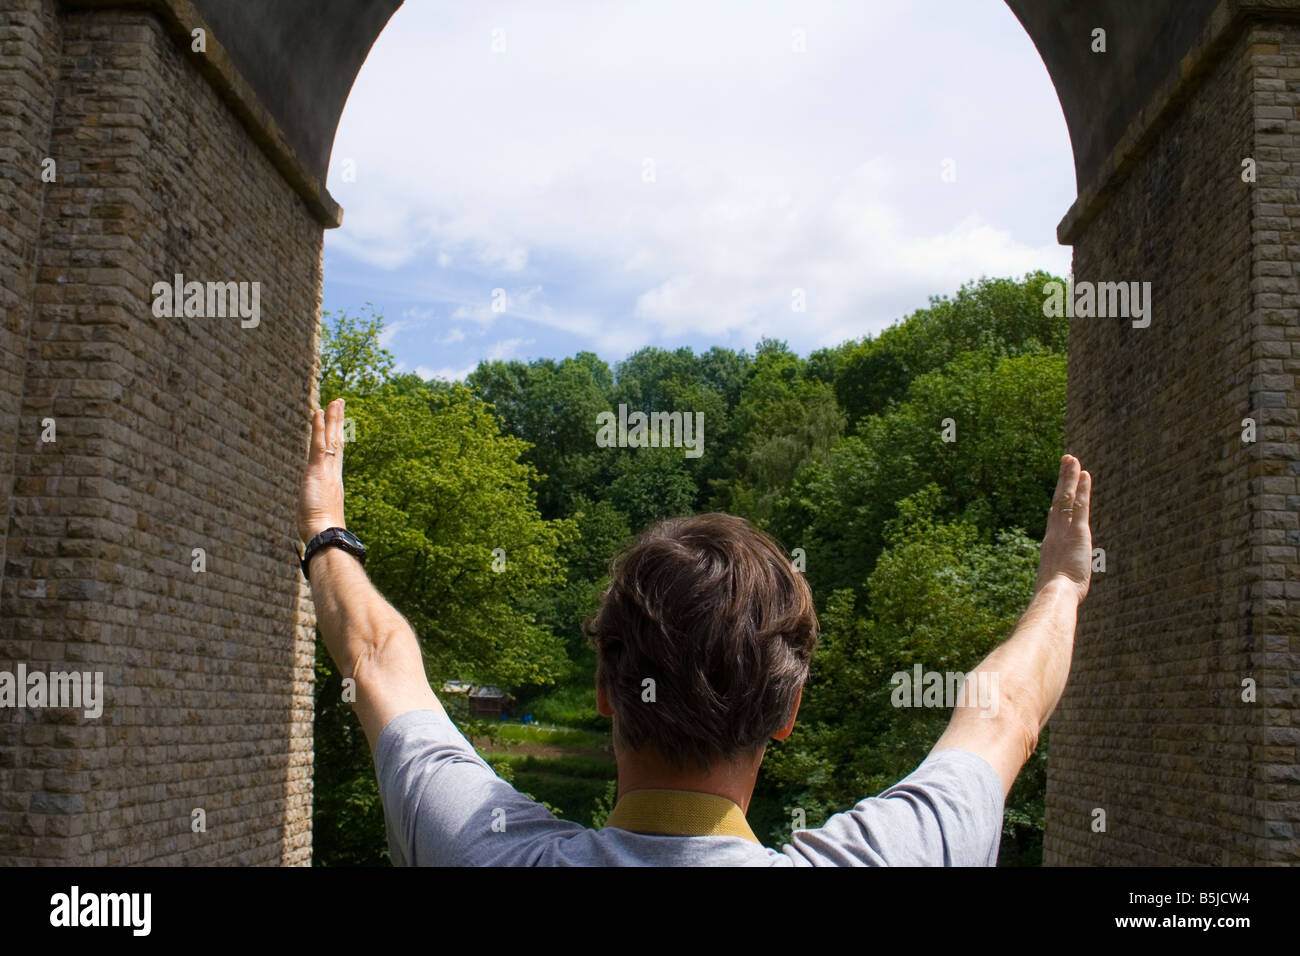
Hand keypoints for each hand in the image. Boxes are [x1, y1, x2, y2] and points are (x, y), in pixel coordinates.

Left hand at [299, 398, 346, 542]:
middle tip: (340, 403)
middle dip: (338, 422)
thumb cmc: (322, 533)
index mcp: (333, 482)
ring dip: (333, 418)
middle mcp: (333, 473)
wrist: (326, 535)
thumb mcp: (318, 518)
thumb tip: (315, 525)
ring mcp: (327, 471)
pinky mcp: (318, 471)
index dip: (337, 438)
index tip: (338, 425)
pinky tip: (319, 412)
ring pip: (331, 439)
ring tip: (335, 401)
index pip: (336, 455)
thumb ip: (318, 513)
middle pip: (337, 442)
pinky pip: (319, 445)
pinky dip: (319, 428)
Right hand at [1035, 454, 1092, 604]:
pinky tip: (1084, 474)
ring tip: (1072, 458)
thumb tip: (1055, 598)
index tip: (1062, 488)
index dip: (1058, 502)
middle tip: (1066, 461)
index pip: (1055, 518)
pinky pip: (1079, 504)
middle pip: (1058, 501)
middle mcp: (1054, 533)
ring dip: (1069, 477)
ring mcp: (1064, 530)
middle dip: (1062, 481)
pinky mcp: (1077, 530)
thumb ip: (1057, 585)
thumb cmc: (1054, 598)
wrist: (1054, 596)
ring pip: (1066, 498)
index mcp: (1050, 545)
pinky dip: (1081, 488)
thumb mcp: (1056, 588)